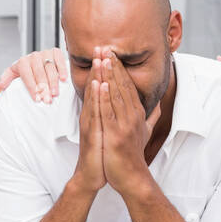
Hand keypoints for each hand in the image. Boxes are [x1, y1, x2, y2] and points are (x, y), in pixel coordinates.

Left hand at [0, 48, 67, 103]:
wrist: (36, 60)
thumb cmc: (26, 71)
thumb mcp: (14, 74)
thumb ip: (7, 78)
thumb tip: (2, 85)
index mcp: (23, 62)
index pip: (26, 75)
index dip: (31, 87)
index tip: (36, 99)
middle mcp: (33, 56)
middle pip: (39, 73)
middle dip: (43, 87)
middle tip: (47, 100)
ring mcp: (45, 53)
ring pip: (50, 68)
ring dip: (53, 82)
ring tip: (55, 94)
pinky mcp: (55, 52)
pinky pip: (59, 59)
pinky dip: (62, 69)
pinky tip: (64, 79)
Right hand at [71, 52, 109, 196]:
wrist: (92, 175)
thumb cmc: (102, 155)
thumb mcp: (112, 133)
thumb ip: (119, 119)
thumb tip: (130, 109)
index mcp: (99, 114)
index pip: (103, 88)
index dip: (106, 70)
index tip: (110, 53)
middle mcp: (92, 115)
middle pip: (97, 86)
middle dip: (100, 66)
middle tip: (102, 46)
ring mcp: (90, 123)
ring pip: (94, 95)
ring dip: (97, 76)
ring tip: (100, 58)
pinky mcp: (90, 132)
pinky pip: (94, 112)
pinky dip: (96, 97)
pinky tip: (99, 84)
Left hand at [97, 50, 160, 192]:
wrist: (132, 178)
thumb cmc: (133, 155)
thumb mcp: (145, 132)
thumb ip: (152, 117)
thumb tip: (160, 104)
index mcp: (137, 114)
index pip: (128, 86)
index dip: (120, 68)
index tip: (112, 53)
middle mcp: (133, 116)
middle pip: (122, 86)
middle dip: (113, 66)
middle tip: (105, 46)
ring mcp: (125, 125)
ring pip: (116, 95)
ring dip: (109, 75)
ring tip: (103, 58)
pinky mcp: (116, 135)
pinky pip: (109, 113)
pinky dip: (105, 98)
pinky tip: (100, 84)